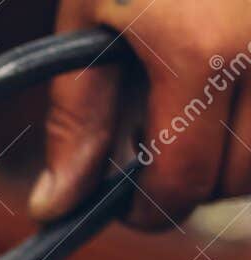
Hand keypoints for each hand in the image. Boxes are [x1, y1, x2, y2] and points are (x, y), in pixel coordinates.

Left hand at [32, 0, 250, 230]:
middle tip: (155, 152)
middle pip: (237, 177)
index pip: (182, 181)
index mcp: (202, 51)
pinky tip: (222, 95)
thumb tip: (56, 207)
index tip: (125, 209)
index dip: (147, 211)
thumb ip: (76, 115)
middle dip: (193, 182)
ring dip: (233, 153)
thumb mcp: (85, 15)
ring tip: (190, 116)